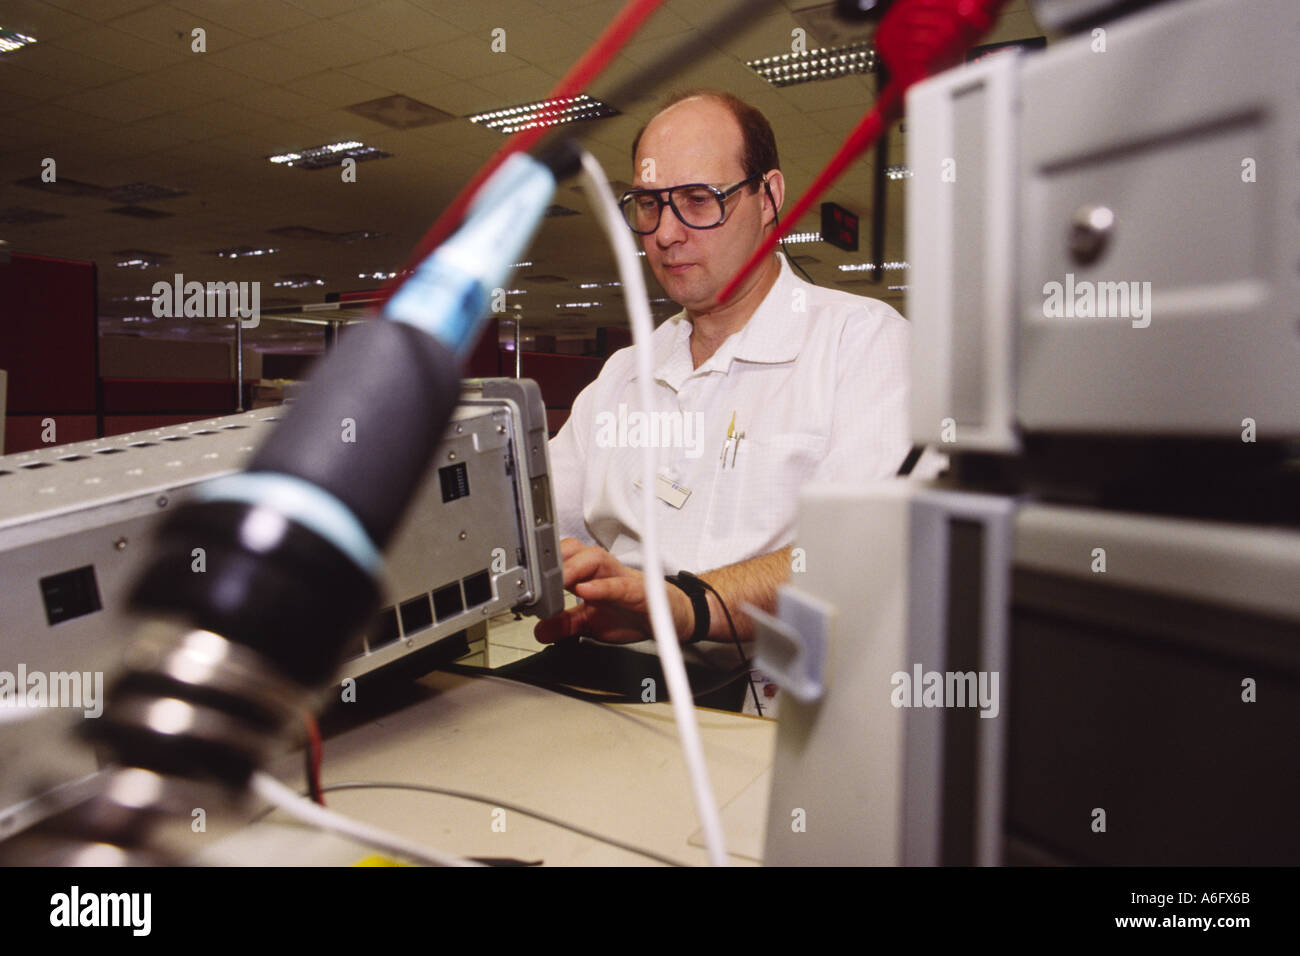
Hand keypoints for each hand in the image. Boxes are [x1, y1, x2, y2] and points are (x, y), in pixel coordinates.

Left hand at [533, 538, 693, 644]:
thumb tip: (540, 630)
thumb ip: (566, 624)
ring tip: (559, 579)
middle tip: (536, 572)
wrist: (671, 616)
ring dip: (575, 567)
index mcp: (591, 574)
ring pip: (597, 559)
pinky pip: (621, 585)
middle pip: (576, 550)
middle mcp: (605, 571)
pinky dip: (604, 587)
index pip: (564, 556)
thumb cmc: (633, 611)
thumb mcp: (592, 623)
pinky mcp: (641, 592)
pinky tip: (588, 592)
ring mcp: (623, 578)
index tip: (523, 574)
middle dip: (554, 557)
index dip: (543, 560)